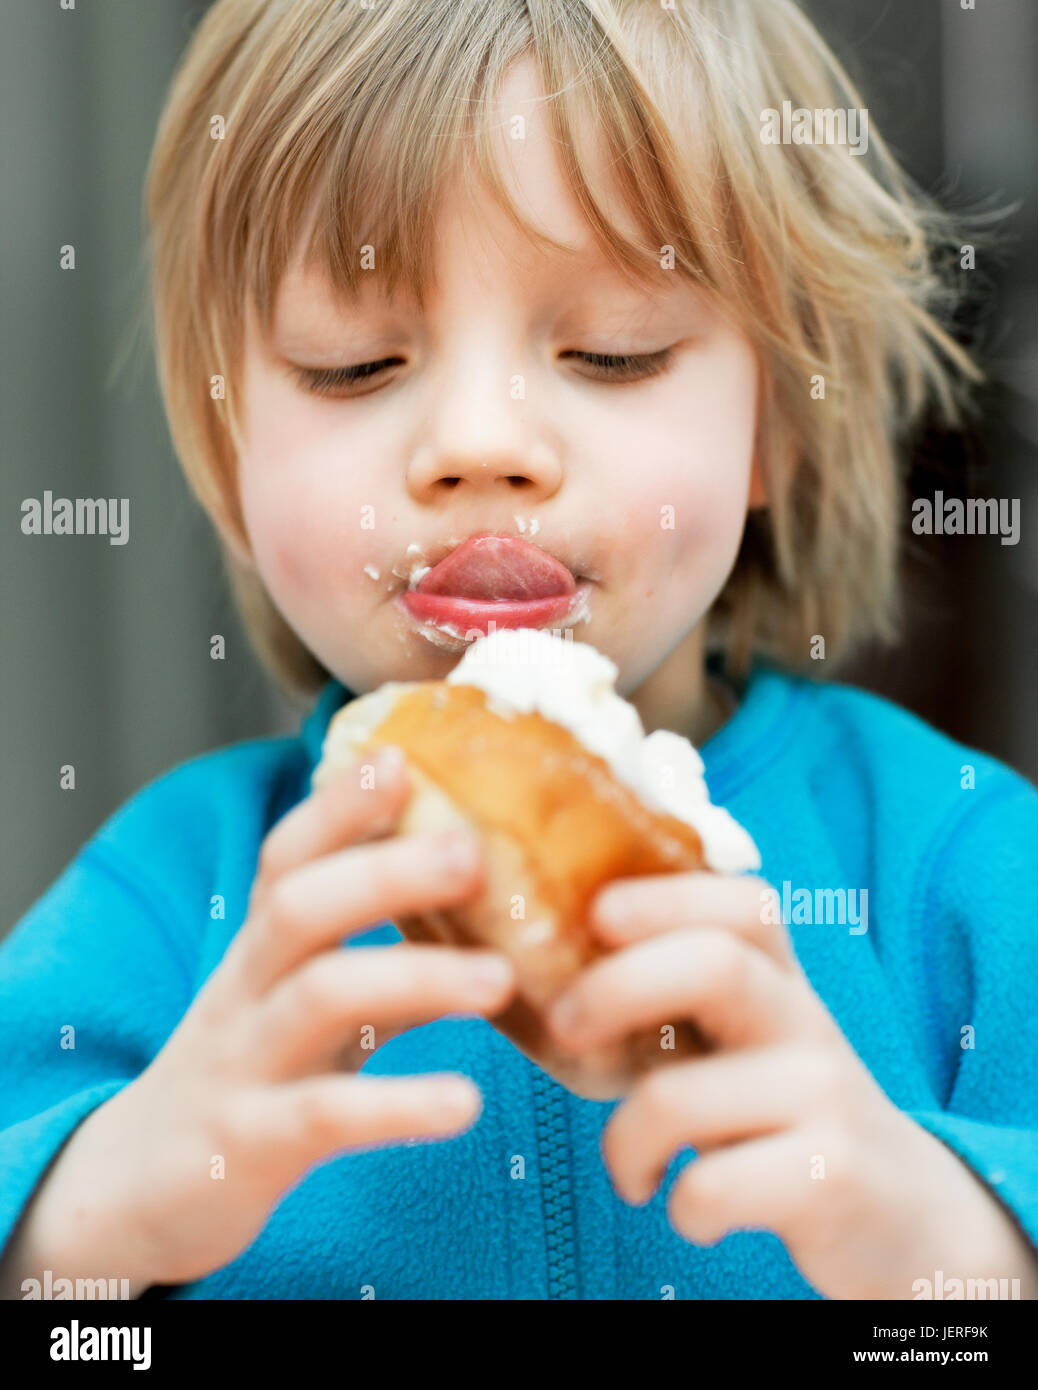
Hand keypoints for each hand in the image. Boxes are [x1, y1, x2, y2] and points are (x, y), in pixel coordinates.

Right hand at [53, 747, 512, 1290]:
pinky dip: (396, 1106)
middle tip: (475, 854)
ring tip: (502, 979)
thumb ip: (387, 960)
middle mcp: (246, 990)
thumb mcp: (310, 1006)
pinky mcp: (247, 1144)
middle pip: (301, 906)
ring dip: (415, 976)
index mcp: (263, 949)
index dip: (339, 807)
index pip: (289, 857)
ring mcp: (242, 1064)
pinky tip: (464, 1104)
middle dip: (386, 871)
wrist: (141, 1188)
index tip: (401, 759)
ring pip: (318, 997)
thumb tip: (492, 915)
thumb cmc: (255, 1074)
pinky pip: (323, 1117)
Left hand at [544, 872, 1037, 1298]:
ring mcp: (826, 1097)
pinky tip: (692, 1211)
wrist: (903, 1214)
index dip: (663, 896)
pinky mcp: (830, 1178)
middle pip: (714, 964)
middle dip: (615, 988)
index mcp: (781, 978)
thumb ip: (676, 992)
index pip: (741, 902)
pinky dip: (679, 1209)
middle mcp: (808, 1022)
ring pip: (679, 1097)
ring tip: (632, 1168)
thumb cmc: (782, 1113)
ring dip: (624, 1142)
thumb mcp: (746, 1038)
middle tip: (564, 1028)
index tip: (598, 916)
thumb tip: (545, 961)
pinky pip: (709, 1187)